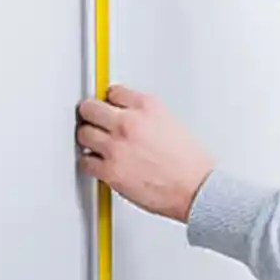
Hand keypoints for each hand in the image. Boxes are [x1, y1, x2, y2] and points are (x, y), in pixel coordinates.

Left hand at [76, 85, 213, 222]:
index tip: (108, 105)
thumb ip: (147, 117)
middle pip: (91, 108)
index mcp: (147, 107)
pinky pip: (85, 162)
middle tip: (93, 120)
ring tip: (95, 144)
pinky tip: (98, 164)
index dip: (110, 101)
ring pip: (83, 134)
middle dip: (91, 114)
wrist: (196, 188)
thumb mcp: (172, 123)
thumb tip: (131, 118)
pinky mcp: (110, 171)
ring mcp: (116, 147)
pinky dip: (90, 164)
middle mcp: (129, 123)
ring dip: (88, 139)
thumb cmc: (190, 163)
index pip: (113, 92)